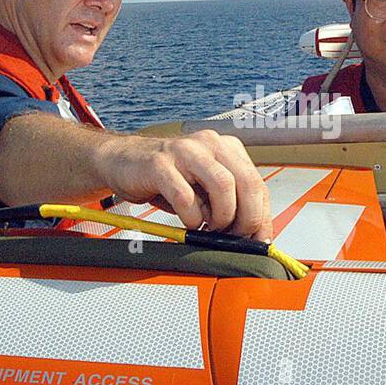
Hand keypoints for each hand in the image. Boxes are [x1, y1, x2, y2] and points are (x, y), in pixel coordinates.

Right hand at [97, 130, 273, 240]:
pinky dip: (191, 217)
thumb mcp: (204, 190)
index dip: (262, 216)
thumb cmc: (167, 179)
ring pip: (223, 185)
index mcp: (226, 148)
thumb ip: (228, 204)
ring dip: (221, 216)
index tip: (259, 240)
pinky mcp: (160, 164)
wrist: (123, 161)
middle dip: (247, 218)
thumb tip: (254, 236)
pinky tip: (188, 221)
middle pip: (247, 182)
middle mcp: (210, 144)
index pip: (258, 183)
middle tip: (235, 237)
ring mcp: (186, 151)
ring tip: (210, 228)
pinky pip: (186, 197)